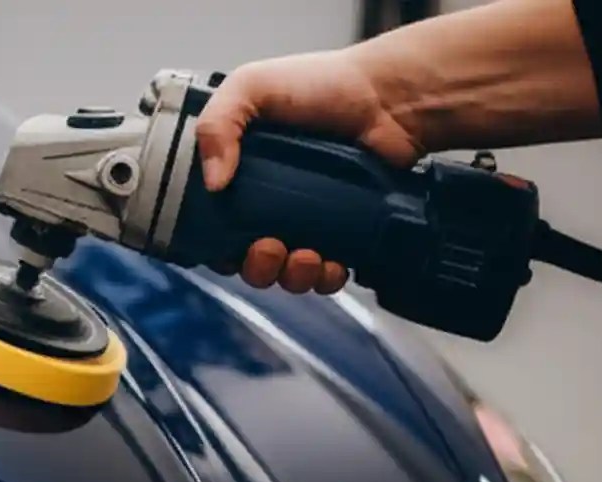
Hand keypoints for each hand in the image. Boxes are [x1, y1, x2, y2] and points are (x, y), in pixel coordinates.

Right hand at [196, 48, 424, 294]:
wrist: (389, 97)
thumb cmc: (321, 85)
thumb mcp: (251, 86)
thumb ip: (216, 124)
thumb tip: (212, 184)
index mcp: (240, 174)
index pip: (212, 226)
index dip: (213, 245)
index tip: (224, 246)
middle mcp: (269, 204)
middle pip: (246, 260)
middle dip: (254, 267)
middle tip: (267, 248)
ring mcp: (307, 222)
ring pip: (286, 273)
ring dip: (289, 277)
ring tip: (304, 256)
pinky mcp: (343, 234)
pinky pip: (326, 274)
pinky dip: (324, 278)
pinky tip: (330, 264)